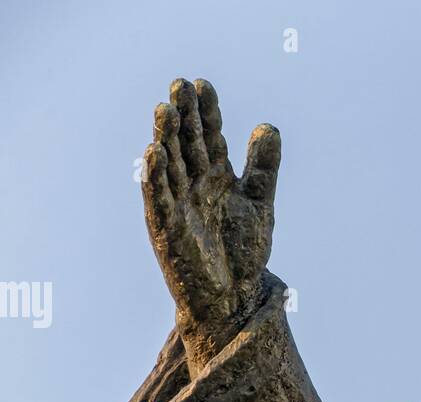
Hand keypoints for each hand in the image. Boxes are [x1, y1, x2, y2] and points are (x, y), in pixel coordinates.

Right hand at [142, 78, 280, 374]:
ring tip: (165, 109)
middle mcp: (193, 186)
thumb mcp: (260, 203)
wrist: (232, 298)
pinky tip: (153, 153)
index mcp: (216, 177)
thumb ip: (263, 167)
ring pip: (169, 165)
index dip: (207, 111)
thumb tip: (267, 125)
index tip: (204, 84)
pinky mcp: (166, 229)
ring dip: (165, 138)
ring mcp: (177, 205)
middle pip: (186, 143)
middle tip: (180, 84)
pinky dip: (155, 177)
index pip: (209, 135)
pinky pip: (158, 200)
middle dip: (183, 115)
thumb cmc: (243, 253)